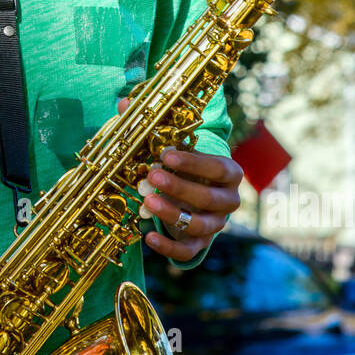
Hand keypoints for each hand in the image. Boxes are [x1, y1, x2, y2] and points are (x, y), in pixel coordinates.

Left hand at [116, 96, 242, 263]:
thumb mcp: (176, 147)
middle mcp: (228, 200)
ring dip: (172, 214)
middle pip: (208, 198)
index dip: (193, 162)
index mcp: (229, 173)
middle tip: (152, 175)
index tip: (166, 154)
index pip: (218, 168)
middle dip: (179, 187)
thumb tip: (126, 102)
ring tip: (147, 202)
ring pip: (198, 225)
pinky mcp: (200, 243)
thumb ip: (154, 127)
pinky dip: (167, 247)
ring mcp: (215, 224)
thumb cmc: (187, 167)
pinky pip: (187, 251)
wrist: (196, 198)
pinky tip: (147, 235)